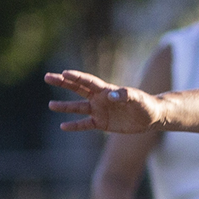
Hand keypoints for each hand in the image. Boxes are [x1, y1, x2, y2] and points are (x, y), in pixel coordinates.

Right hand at [47, 70, 165, 133]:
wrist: (151, 117)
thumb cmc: (145, 104)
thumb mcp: (137, 99)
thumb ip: (125, 95)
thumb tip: (111, 96)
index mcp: (107, 90)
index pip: (88, 81)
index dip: (76, 77)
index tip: (63, 73)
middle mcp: (100, 98)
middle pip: (77, 89)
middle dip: (63, 82)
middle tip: (47, 77)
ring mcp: (99, 110)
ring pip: (78, 108)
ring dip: (65, 106)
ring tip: (51, 105)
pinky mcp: (102, 123)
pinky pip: (85, 124)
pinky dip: (75, 125)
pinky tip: (63, 126)